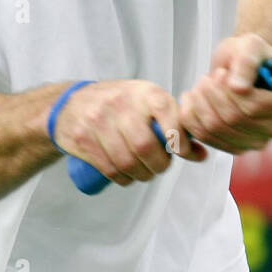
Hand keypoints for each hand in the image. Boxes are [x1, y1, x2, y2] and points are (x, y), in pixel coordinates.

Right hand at [52, 79, 207, 186]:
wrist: (70, 103)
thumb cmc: (119, 104)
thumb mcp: (147, 103)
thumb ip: (174, 124)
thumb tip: (201, 154)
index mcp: (144, 92)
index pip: (169, 117)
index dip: (179, 141)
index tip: (180, 151)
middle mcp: (121, 103)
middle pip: (145, 146)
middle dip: (158, 165)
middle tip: (159, 166)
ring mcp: (99, 120)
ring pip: (127, 161)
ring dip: (141, 175)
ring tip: (144, 172)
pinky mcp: (82, 138)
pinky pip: (109, 168)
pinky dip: (123, 179)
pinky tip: (127, 175)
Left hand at [179, 33, 271, 153]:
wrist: (238, 67)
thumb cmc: (248, 55)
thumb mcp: (250, 46)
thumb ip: (247, 62)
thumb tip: (238, 87)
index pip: (254, 106)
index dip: (229, 91)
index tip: (220, 74)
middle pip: (234, 119)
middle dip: (212, 95)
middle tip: (206, 78)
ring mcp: (258, 142)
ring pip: (216, 129)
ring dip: (199, 104)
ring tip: (201, 85)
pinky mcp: (237, 148)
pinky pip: (206, 137)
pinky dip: (192, 117)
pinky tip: (193, 100)